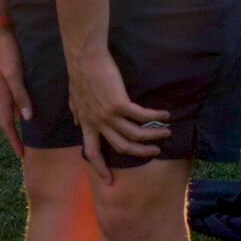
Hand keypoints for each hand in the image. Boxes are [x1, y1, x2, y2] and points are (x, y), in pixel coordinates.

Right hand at [0, 25, 32, 158]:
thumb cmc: (4, 51)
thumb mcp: (12, 74)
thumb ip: (20, 95)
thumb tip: (27, 119)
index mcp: (3, 94)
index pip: (7, 124)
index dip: (14, 141)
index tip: (21, 157)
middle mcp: (3, 92)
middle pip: (9, 119)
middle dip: (16, 135)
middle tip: (27, 147)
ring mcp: (5, 83)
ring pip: (13, 108)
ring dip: (20, 121)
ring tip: (32, 130)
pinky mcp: (9, 74)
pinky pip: (16, 97)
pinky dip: (23, 106)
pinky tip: (32, 104)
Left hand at [66, 45, 170, 184]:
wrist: (84, 58)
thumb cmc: (80, 76)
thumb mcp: (74, 98)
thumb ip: (78, 113)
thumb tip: (79, 123)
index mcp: (87, 123)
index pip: (91, 152)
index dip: (100, 168)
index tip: (109, 182)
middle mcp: (97, 122)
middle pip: (122, 148)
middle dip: (140, 153)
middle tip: (154, 153)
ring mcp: (108, 114)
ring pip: (135, 135)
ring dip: (153, 136)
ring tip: (166, 133)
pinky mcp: (119, 103)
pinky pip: (142, 117)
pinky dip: (156, 118)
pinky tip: (165, 115)